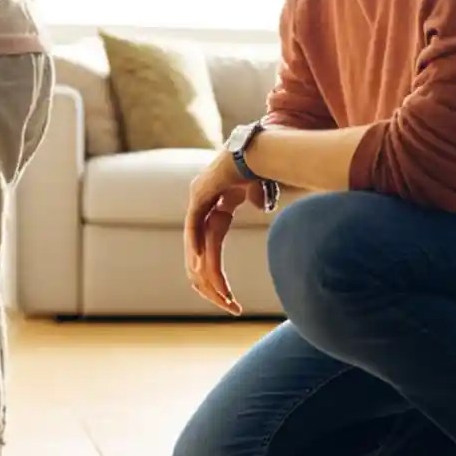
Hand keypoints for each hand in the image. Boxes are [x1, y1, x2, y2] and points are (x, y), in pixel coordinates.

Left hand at [185, 152, 266, 315]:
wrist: (259, 151)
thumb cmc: (261, 168)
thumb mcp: (257, 191)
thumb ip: (255, 199)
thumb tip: (260, 207)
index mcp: (212, 208)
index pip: (207, 248)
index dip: (215, 272)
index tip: (226, 296)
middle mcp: (200, 206)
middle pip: (198, 254)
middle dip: (211, 283)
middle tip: (227, 304)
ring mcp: (198, 200)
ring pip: (195, 244)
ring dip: (205, 271)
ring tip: (216, 293)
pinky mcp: (199, 195)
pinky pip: (194, 226)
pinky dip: (195, 246)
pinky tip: (197, 264)